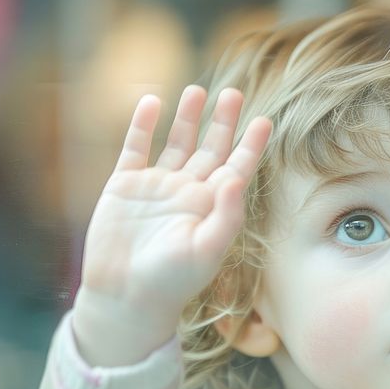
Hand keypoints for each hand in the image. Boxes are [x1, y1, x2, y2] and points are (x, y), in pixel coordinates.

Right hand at [77, 86, 271, 326]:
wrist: (124, 297)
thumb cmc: (171, 282)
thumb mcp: (206, 251)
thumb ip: (226, 215)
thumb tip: (235, 177)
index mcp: (213, 207)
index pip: (238, 168)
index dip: (251, 145)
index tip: (265, 120)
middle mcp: (189, 192)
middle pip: (211, 148)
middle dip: (222, 121)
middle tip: (234, 92)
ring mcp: (157, 187)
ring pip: (177, 143)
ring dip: (187, 118)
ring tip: (198, 91)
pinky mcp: (124, 185)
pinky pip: (136, 148)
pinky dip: (143, 125)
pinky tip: (152, 101)